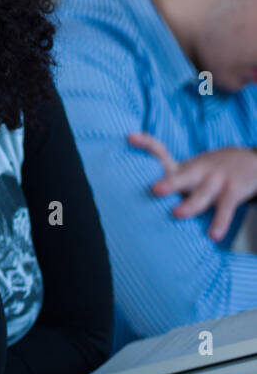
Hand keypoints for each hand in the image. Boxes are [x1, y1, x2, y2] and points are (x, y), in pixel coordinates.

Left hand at [128, 132, 256, 240]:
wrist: (251, 160)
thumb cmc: (209, 172)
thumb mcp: (188, 170)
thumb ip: (167, 179)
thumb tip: (132, 196)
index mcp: (183, 166)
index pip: (161, 152)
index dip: (146, 144)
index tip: (129, 138)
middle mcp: (198, 171)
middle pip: (182, 176)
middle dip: (169, 182)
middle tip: (154, 189)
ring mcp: (216, 180)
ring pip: (202, 194)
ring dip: (191, 204)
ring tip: (177, 214)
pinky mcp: (232, 191)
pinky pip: (225, 209)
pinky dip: (220, 222)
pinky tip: (213, 235)